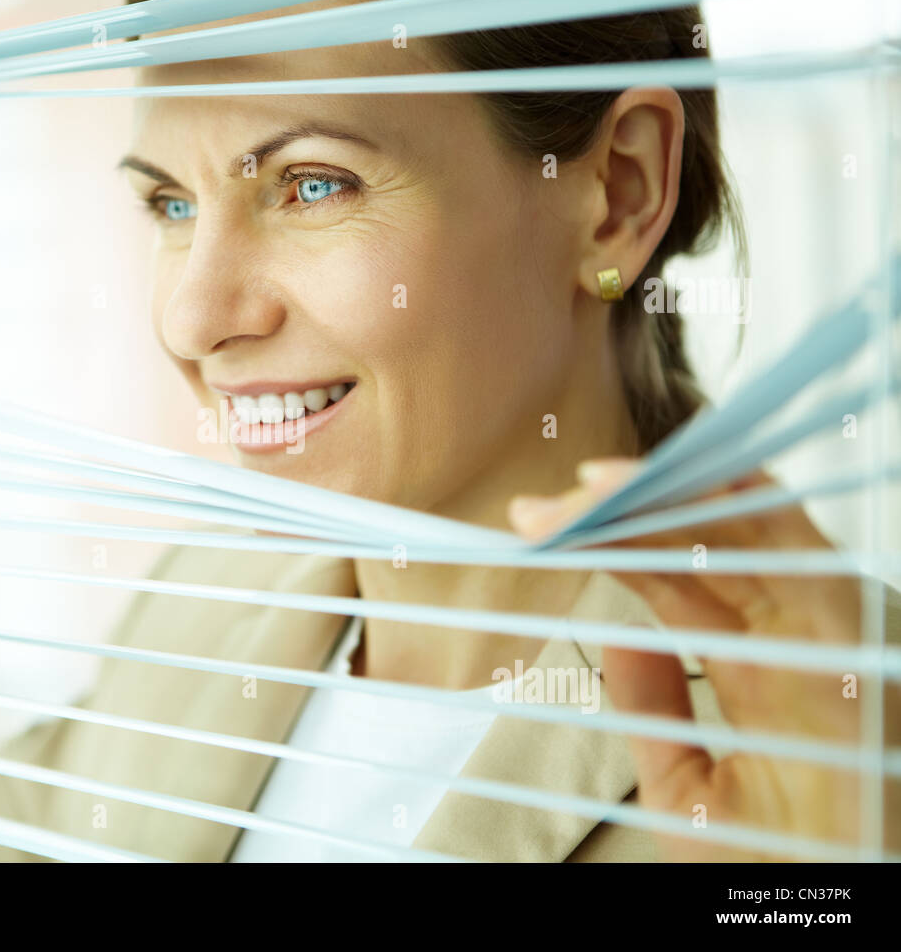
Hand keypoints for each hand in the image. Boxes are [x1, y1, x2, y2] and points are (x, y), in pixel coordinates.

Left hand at [508, 457, 896, 860]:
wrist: (831, 915)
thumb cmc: (776, 870)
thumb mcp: (690, 786)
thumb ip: (659, 706)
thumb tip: (620, 636)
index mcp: (764, 669)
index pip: (683, 578)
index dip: (616, 541)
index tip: (542, 528)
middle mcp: (797, 638)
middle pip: (706, 545)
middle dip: (625, 513)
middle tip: (543, 509)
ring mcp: (827, 632)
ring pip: (745, 531)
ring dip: (662, 500)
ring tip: (587, 490)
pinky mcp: (854, 640)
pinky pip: (793, 554)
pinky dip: (731, 508)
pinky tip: (666, 489)